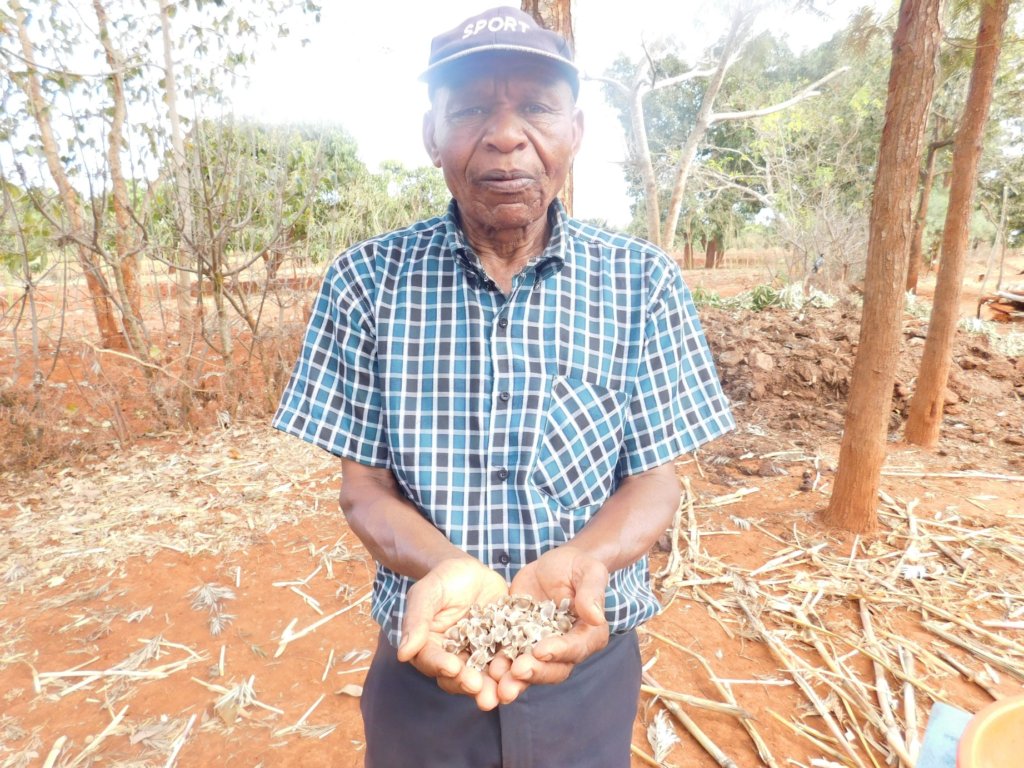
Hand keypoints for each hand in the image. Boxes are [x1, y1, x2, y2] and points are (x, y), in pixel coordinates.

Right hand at [397, 557, 508, 709]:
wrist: (472, 571)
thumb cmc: (443, 579)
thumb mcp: (427, 593)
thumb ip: (417, 621)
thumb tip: (403, 653)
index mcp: (429, 647)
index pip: (432, 661)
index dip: (441, 666)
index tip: (452, 668)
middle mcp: (452, 657)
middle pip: (457, 677)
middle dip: (468, 684)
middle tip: (479, 688)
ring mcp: (477, 656)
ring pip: (483, 676)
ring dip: (491, 687)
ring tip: (502, 694)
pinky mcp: (499, 650)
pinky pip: (506, 663)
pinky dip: (513, 671)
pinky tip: (521, 673)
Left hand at [489, 546, 609, 704]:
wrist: (553, 566)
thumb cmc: (577, 566)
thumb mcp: (589, 572)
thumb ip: (592, 592)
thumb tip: (596, 616)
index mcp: (588, 635)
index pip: (575, 649)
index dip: (559, 651)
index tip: (540, 649)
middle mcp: (566, 650)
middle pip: (553, 669)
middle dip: (534, 672)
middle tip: (516, 671)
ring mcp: (541, 650)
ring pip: (530, 671)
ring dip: (514, 680)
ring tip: (498, 680)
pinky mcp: (518, 643)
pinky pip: (508, 658)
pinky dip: (497, 665)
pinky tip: (484, 667)